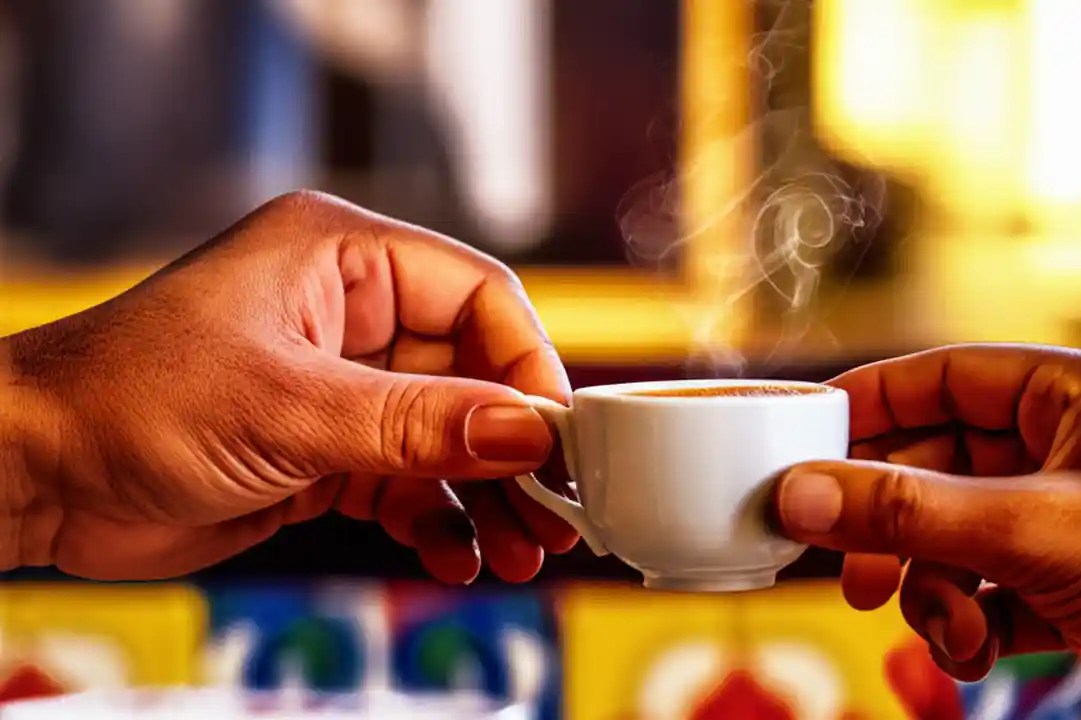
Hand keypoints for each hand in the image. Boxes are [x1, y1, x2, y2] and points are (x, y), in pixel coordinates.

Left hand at [2, 191, 577, 582]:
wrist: (36, 476)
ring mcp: (341, 385)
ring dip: (487, 495)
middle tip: (558, 511)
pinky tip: (455, 555)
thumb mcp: (287, 405)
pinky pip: (408, 481)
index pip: (479, 298)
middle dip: (515, 449)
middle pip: (474, 374)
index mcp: (343, 257)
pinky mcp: (325, 449)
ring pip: (448, 436)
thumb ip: (417, 421)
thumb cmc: (127, 399)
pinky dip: (436, 519)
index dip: (528, 368)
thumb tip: (527, 431)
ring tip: (522, 550)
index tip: (560, 438)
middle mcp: (352, 314)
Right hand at [771, 345, 1080, 718]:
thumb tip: (802, 495)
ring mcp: (1079, 516)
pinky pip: (992, 584)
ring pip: (959, 533)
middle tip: (850, 567)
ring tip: (945, 632)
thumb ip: (906, 513)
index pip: (944, 377)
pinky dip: (973, 620)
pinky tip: (980, 653)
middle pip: (939, 464)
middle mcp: (1075, 446)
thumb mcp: (1033, 533)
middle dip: (895, 525)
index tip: (805, 442)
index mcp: (1076, 396)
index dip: (870, 405)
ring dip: (935, 588)